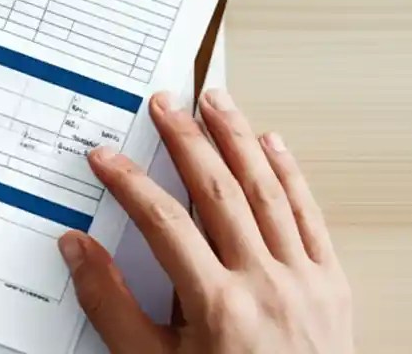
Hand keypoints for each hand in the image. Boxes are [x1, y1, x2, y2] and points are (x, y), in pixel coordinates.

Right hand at [59, 90, 352, 353]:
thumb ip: (111, 307)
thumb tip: (77, 250)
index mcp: (218, 307)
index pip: (164, 223)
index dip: (130, 182)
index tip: (105, 157)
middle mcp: (267, 285)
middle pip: (219, 191)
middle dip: (186, 140)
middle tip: (164, 103)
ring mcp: (306, 282)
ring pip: (268, 191)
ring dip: (239, 139)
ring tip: (216, 103)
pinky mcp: (334, 286)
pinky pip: (311, 216)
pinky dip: (291, 175)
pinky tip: (273, 144)